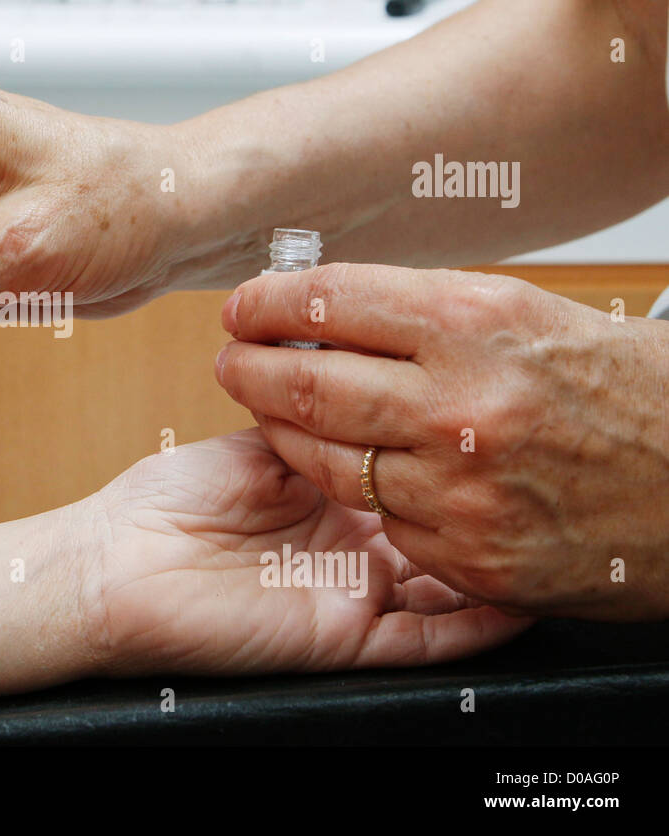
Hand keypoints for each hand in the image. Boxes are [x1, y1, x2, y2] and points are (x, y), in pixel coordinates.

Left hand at [73, 430, 527, 675]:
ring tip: (545, 524)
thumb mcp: (259, 444)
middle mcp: (352, 546)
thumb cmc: (169, 496)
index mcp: (332, 497)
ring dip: (494, 560)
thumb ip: (318, 419)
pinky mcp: (344, 636)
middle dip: (484, 500)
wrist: (117, 562)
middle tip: (533, 466)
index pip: (412, 474)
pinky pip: (425, 640)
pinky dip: (475, 624)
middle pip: (439, 529)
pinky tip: (519, 597)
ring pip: (447, 586)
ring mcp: (354, 593)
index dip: (450, 451)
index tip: (492, 414)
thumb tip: (366, 374)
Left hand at [215, 263, 668, 619]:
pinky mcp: (471, 555)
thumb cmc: (627, 393)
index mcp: (481, 324)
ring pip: (328, 460)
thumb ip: (431, 317)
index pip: (333, 301)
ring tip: (265, 410)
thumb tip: (332, 309)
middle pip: (310, 384)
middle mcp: (465, 405)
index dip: (271, 303)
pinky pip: (381, 519)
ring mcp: (465, 489)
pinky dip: (354, 491)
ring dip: (281, 432)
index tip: (244, 307)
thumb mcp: (534, 318)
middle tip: (230, 361)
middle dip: (250, 369)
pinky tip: (342, 468)